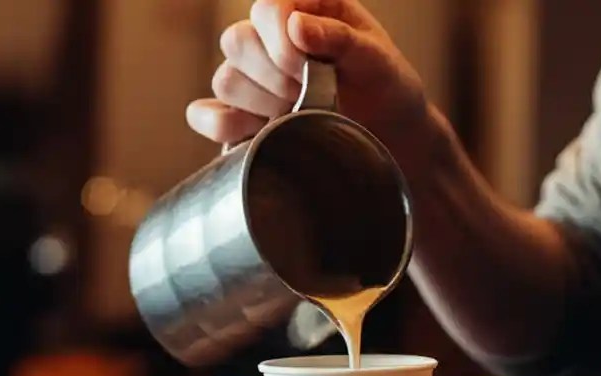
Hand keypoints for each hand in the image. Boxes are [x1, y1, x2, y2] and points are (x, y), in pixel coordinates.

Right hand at [188, 0, 431, 162]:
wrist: (394, 138)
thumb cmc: (388, 89)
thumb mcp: (378, 59)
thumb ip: (340, 37)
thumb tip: (294, 25)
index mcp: (303, 10)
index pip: (265, 9)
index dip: (278, 39)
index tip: (306, 68)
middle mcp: (270, 40)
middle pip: (236, 42)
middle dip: (274, 76)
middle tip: (308, 97)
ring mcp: (254, 79)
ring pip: (225, 81)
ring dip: (260, 103)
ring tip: (297, 116)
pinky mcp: (243, 118)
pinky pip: (206, 116)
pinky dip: (222, 126)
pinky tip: (257, 132)